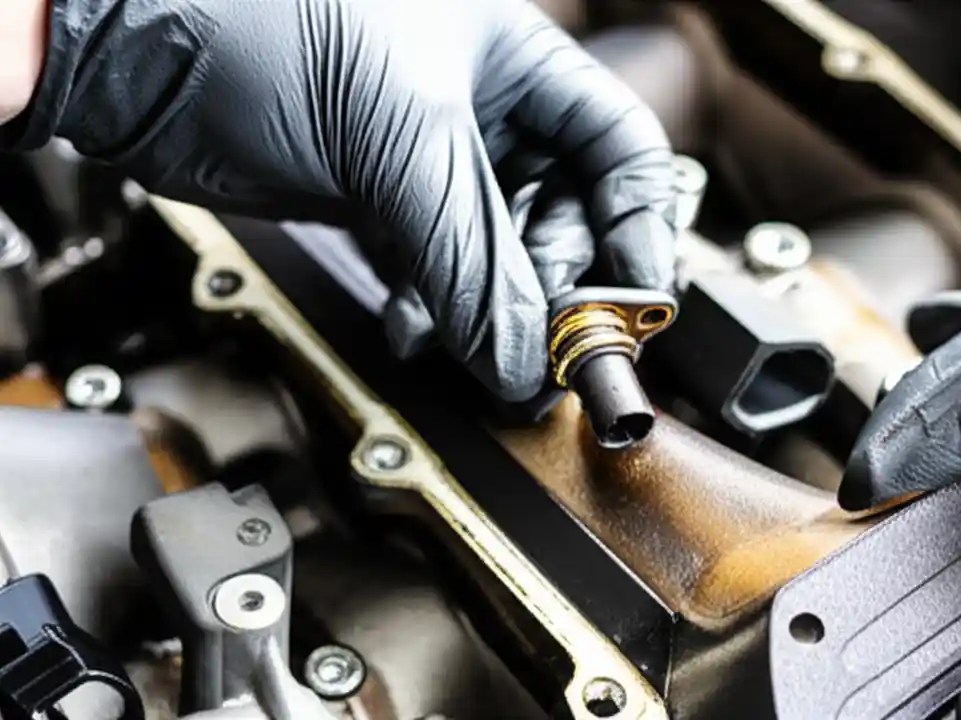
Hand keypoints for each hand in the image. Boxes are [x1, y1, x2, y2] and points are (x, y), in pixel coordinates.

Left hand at [1, 0, 675, 400]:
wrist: (130, 49)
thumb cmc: (256, 22)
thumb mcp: (400, 139)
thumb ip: (474, 259)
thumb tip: (526, 359)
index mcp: (517, 60)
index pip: (619, 151)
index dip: (635, 232)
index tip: (630, 307)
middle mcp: (483, 109)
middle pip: (563, 217)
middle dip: (554, 289)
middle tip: (545, 351)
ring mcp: (428, 159)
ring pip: (497, 257)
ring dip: (492, 315)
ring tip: (477, 350)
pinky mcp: (376, 201)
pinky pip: (437, 274)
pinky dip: (438, 313)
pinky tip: (419, 330)